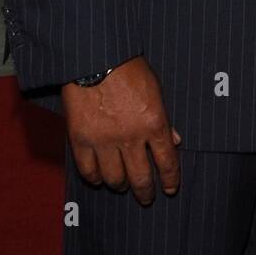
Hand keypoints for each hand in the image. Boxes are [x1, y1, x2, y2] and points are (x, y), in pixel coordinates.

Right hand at [61, 56, 181, 204]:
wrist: (95, 57)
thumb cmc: (129, 68)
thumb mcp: (155, 89)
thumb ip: (164, 118)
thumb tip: (174, 141)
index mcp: (154, 123)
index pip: (167, 161)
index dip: (170, 179)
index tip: (169, 189)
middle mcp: (131, 137)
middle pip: (141, 177)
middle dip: (145, 192)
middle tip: (146, 197)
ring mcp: (104, 141)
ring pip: (114, 178)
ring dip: (119, 185)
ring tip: (121, 185)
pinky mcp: (80, 139)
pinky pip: (88, 170)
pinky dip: (94, 177)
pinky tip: (98, 178)